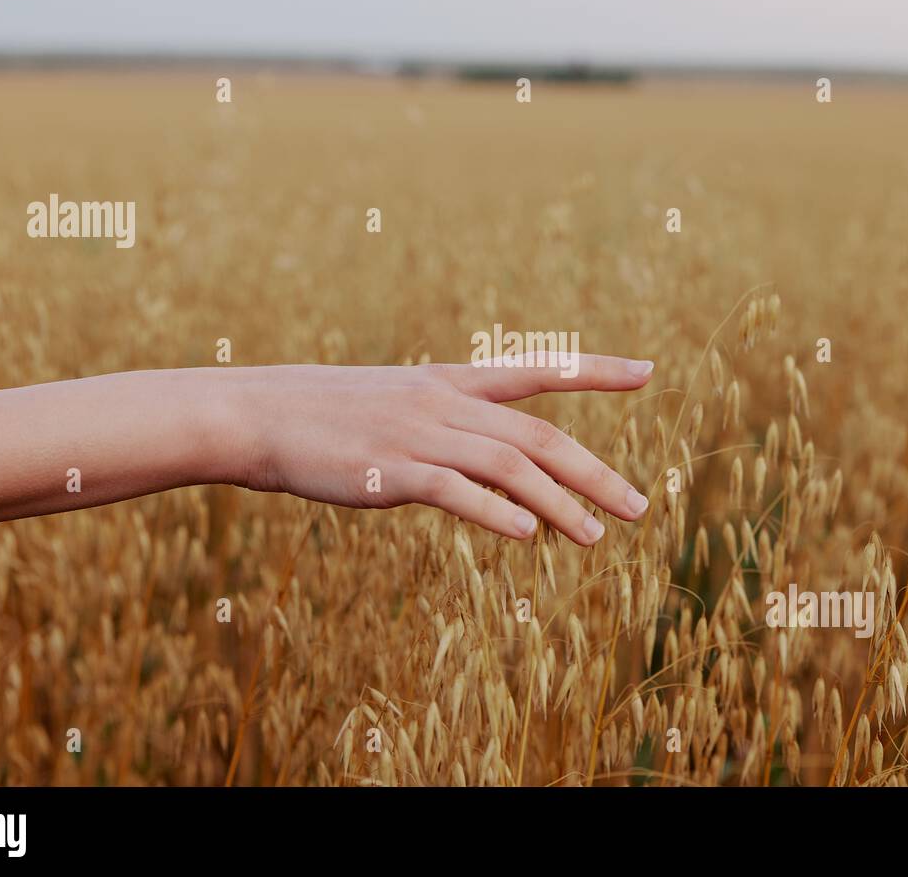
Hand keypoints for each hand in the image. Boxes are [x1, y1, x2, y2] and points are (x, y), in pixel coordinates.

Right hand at [238, 354, 653, 545]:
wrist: (259, 414)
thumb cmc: (329, 416)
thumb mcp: (398, 404)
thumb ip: (448, 426)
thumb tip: (490, 462)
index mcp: (451, 382)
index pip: (538, 369)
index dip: (596, 371)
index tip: (648, 372)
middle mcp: (445, 403)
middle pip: (539, 435)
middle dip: (595, 472)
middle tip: (637, 506)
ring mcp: (419, 435)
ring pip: (509, 465)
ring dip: (559, 503)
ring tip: (595, 538)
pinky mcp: (390, 470)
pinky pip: (454, 490)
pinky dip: (494, 511)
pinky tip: (525, 534)